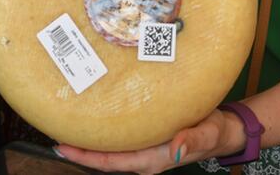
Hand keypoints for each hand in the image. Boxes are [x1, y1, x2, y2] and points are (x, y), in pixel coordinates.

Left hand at [57, 108, 244, 173]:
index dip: (85, 156)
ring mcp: (144, 149)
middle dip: (79, 148)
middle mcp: (144, 158)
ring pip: (111, 148)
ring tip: (70, 122)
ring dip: (91, 140)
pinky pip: (121, 138)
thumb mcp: (207, 133)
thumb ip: (192, 139)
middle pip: (104, 157)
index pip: (111, 162)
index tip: (62, 146)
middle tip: (55, 131)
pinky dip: (105, 131)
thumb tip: (175, 147)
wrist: (224, 129)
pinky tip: (96, 116)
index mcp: (153, 160)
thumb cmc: (215, 132)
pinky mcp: (147, 138)